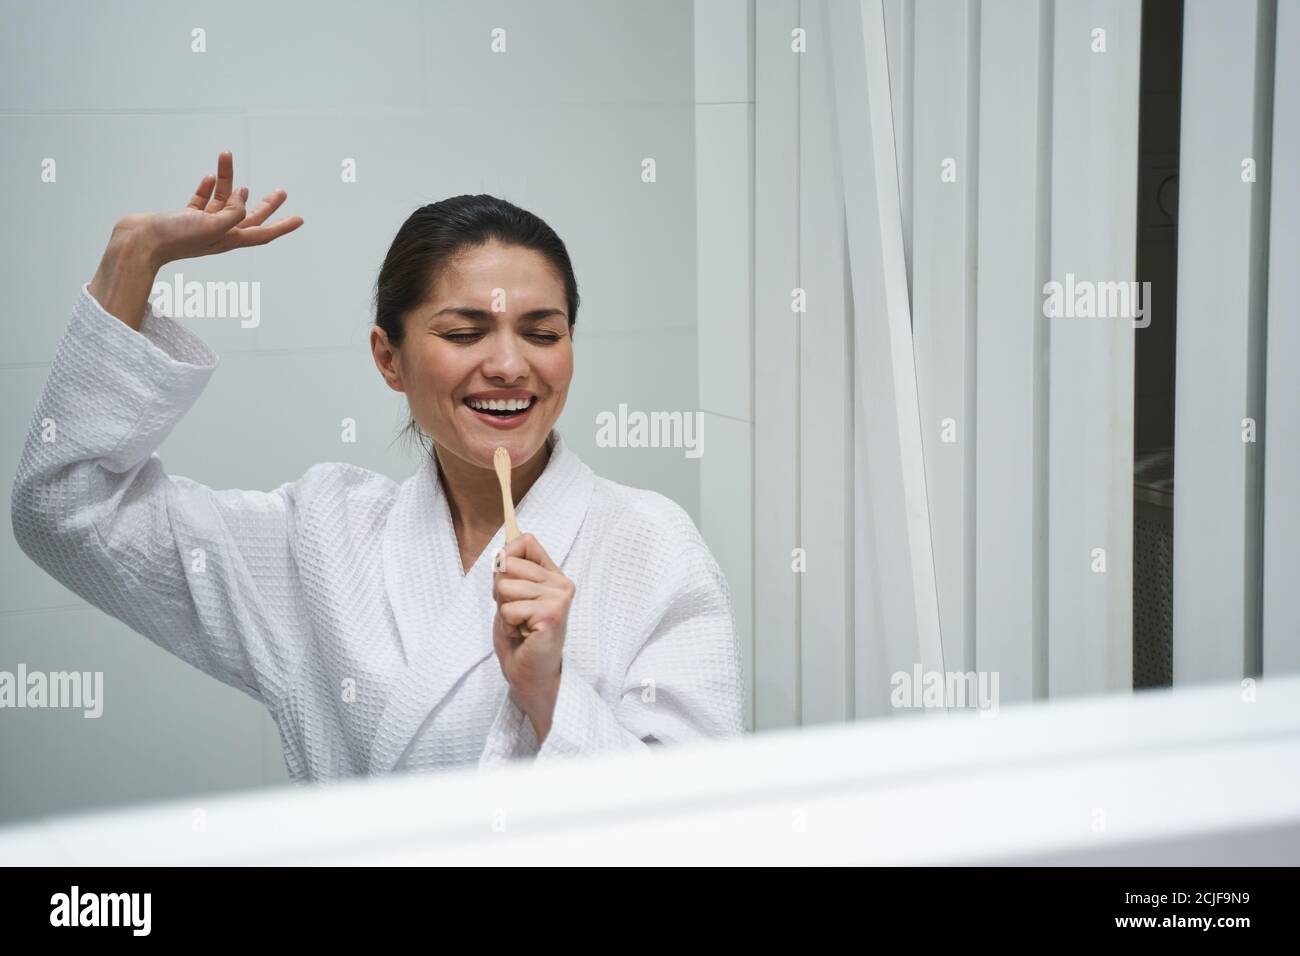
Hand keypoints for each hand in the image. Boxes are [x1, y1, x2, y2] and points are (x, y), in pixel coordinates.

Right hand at [89, 150, 301, 329]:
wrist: (138, 243)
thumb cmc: (174, 239)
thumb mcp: (212, 226)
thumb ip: (233, 213)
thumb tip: (242, 199)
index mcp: (229, 239)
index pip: (264, 233)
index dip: (283, 226)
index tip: (300, 219)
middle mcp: (218, 234)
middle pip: (250, 217)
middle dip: (266, 204)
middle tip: (281, 192)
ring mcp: (200, 226)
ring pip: (222, 201)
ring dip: (227, 180)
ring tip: (227, 156)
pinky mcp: (183, 218)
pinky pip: (201, 202)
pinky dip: (208, 189)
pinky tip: (211, 177)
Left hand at [490, 532, 575, 741]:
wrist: (530, 676)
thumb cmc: (520, 639)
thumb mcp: (509, 598)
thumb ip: (509, 574)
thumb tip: (501, 550)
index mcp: (552, 575)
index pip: (526, 541)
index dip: (506, 556)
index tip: (506, 579)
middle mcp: (561, 582)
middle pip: (509, 563)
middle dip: (500, 591)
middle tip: (515, 613)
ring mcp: (559, 597)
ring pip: (506, 587)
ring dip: (504, 611)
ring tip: (520, 626)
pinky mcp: (552, 614)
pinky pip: (509, 608)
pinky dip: (509, 625)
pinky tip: (524, 635)